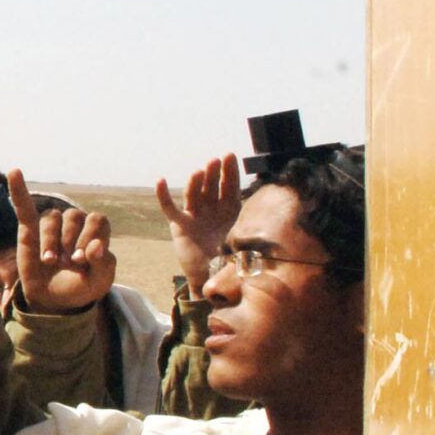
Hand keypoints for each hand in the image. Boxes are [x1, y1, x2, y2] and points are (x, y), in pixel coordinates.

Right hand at [10, 170, 115, 313]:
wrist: (55, 300)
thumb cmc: (80, 287)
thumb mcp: (98, 282)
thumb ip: (102, 264)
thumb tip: (96, 246)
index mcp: (95, 233)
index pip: (97, 220)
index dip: (91, 236)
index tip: (84, 259)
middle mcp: (74, 224)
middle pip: (74, 217)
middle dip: (70, 242)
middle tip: (68, 264)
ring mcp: (52, 225)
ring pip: (52, 218)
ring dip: (51, 241)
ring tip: (49, 261)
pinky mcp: (30, 229)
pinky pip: (24, 205)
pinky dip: (19, 189)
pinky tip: (15, 172)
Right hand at [154, 153, 241, 297]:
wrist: (211, 278)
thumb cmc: (230, 260)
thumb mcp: (245, 242)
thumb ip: (251, 233)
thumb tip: (273, 229)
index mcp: (229, 212)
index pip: (229, 188)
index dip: (229, 173)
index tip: (230, 156)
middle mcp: (212, 210)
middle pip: (212, 187)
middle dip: (214, 174)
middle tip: (216, 160)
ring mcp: (195, 216)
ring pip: (194, 194)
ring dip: (196, 182)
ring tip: (200, 171)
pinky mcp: (179, 226)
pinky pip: (170, 208)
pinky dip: (163, 195)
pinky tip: (160, 180)